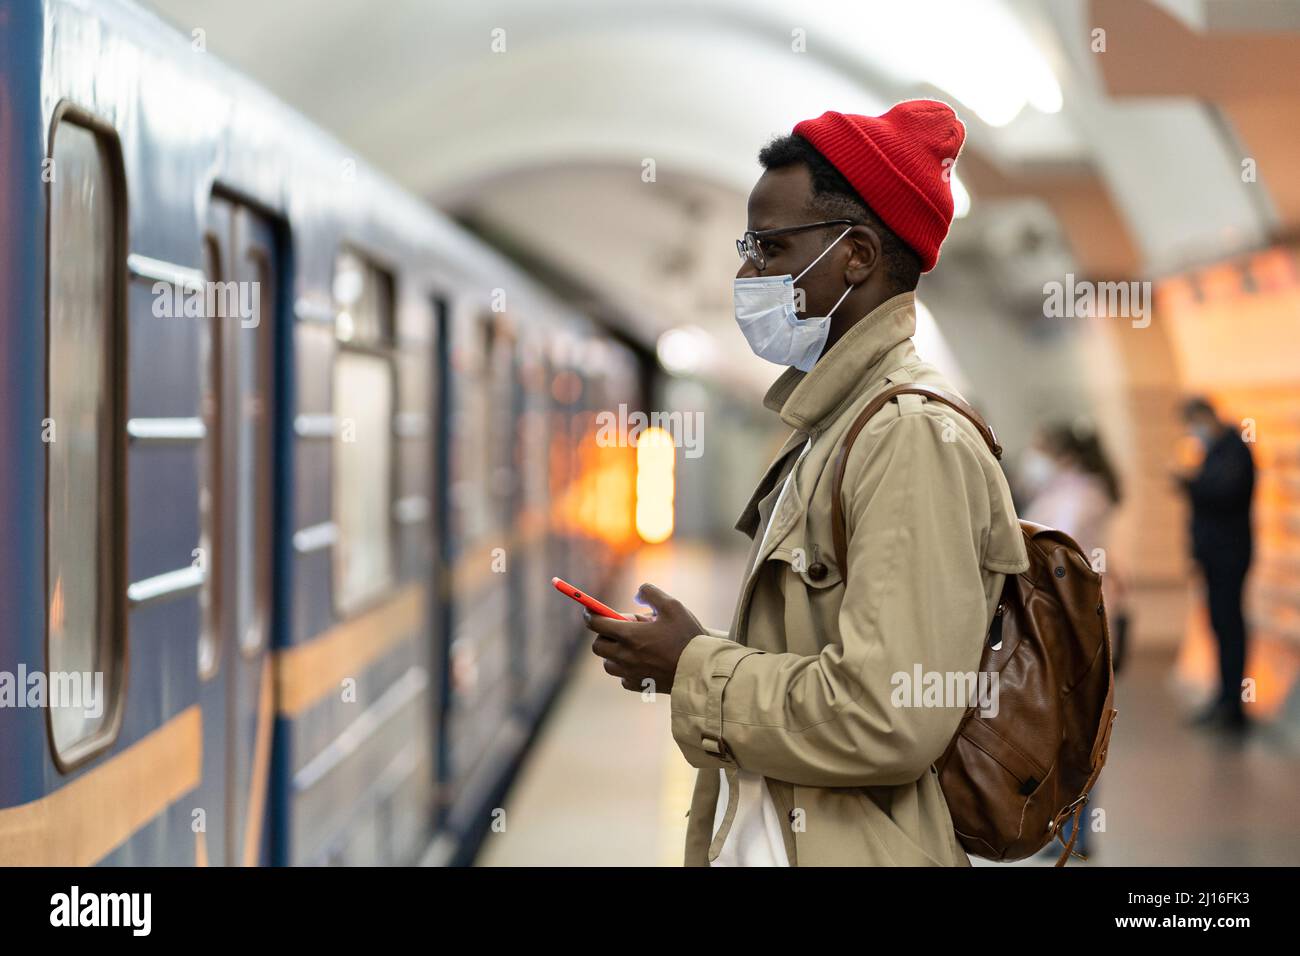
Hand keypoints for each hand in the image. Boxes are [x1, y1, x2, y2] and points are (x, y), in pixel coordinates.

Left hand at [584, 583, 704, 693]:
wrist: (701, 670)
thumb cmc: (687, 636)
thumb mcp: (672, 606)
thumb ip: (650, 593)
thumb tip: (637, 594)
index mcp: (629, 635)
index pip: (596, 624)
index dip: (590, 614)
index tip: (590, 610)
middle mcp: (625, 656)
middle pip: (598, 646)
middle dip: (604, 635)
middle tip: (622, 629)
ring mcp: (631, 673)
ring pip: (608, 664)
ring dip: (614, 654)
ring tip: (633, 646)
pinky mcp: (640, 686)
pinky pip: (623, 678)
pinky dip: (626, 670)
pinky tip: (642, 662)